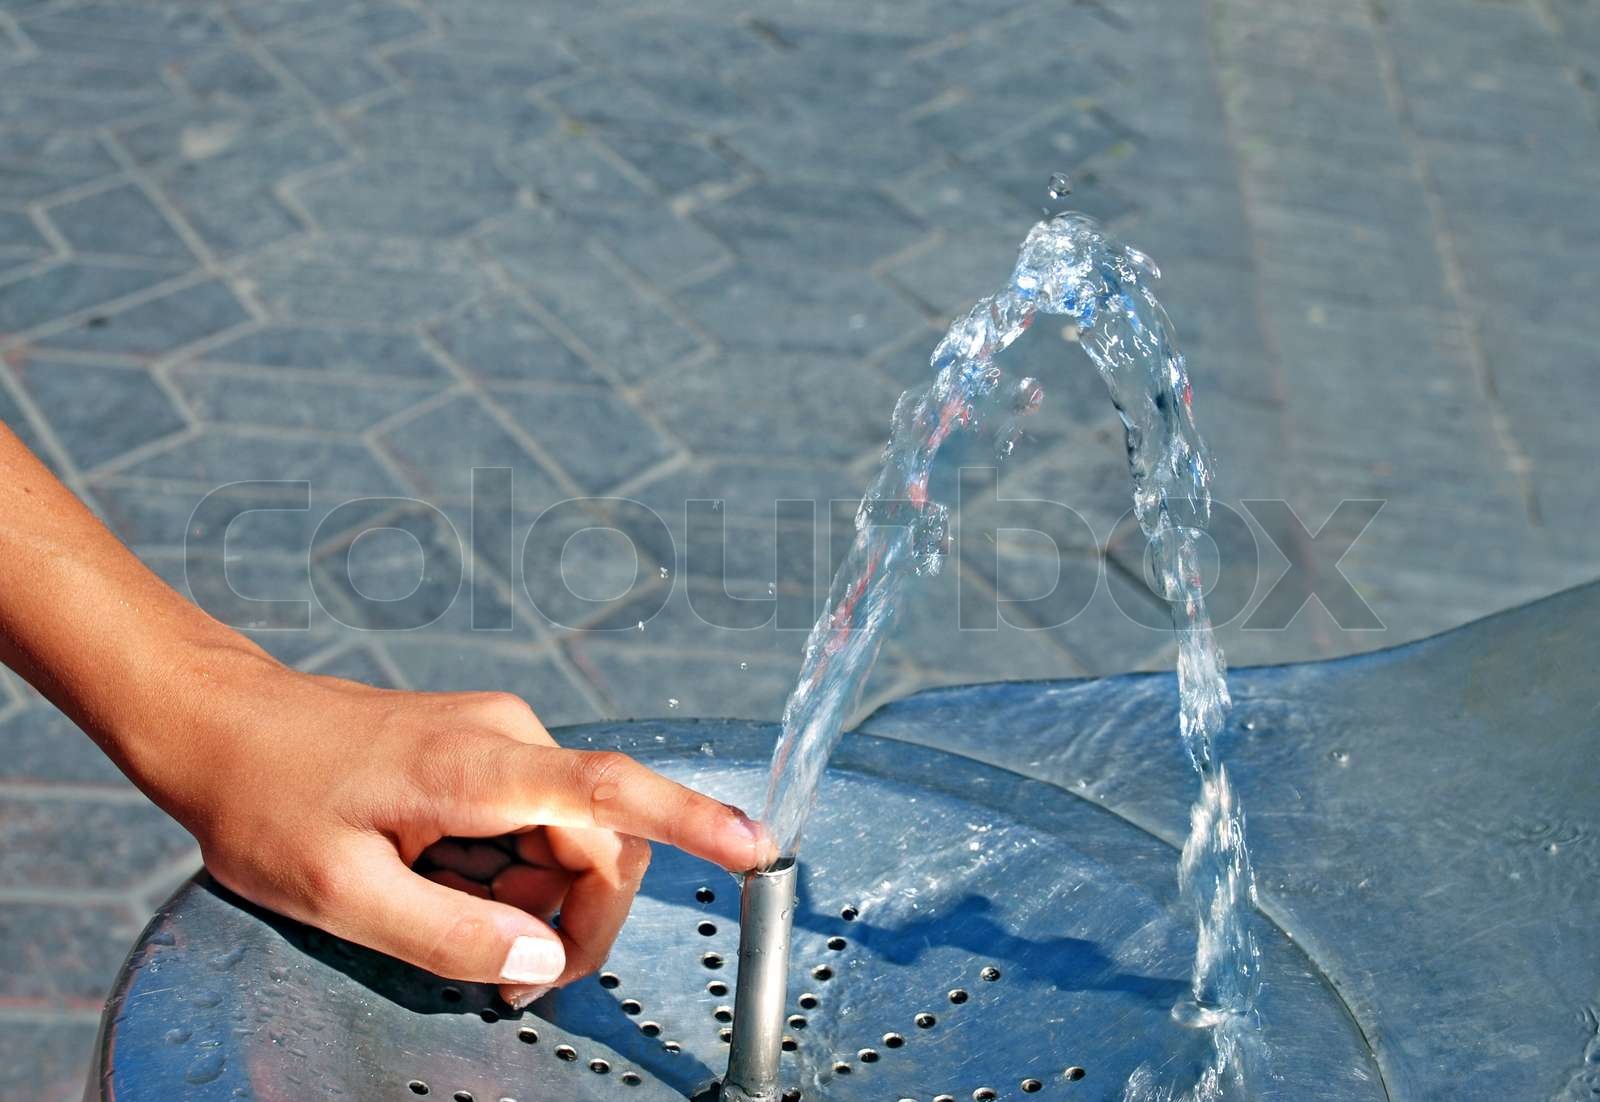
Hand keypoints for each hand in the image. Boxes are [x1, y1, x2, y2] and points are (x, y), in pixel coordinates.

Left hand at [138, 649, 771, 1006]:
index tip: (756, 848)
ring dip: (533, 896)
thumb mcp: (342, 896)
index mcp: (480, 768)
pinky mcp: (485, 749)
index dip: (692, 820)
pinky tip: (441, 877)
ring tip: (441, 910)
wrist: (222, 726)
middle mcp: (507, 739)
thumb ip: (451, 936)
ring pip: (567, 836)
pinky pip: (534, 819)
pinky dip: (509, 868)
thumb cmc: (268, 801)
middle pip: (598, 841)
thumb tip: (542, 962)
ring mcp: (498, 739)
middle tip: (510, 980)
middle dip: (574, 919)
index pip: (611, 791)